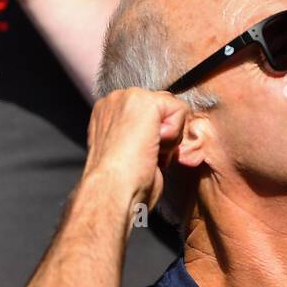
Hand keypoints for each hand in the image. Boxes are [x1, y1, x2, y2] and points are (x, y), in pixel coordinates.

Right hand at [82, 89, 189, 210]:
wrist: (111, 188)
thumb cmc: (119, 181)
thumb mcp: (123, 150)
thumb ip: (137, 133)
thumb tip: (161, 133)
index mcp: (106, 110)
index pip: (148, 109)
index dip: (154, 134)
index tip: (138, 154)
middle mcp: (114, 100)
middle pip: (163, 105)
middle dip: (164, 133)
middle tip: (145, 154)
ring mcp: (128, 97)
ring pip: (173, 108)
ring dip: (169, 136)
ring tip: (148, 152)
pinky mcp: (146, 101)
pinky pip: (180, 110)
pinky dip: (175, 134)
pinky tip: (154, 147)